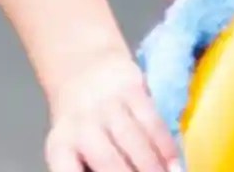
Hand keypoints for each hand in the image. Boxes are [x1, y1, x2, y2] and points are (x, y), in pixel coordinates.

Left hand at [44, 52, 180, 171]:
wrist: (84, 71)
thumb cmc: (82, 124)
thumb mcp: (73, 149)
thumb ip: (88, 168)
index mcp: (60, 146)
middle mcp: (80, 125)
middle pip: (107, 160)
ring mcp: (106, 105)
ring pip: (133, 139)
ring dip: (152, 167)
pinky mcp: (130, 88)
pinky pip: (151, 121)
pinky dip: (165, 146)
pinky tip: (173, 163)